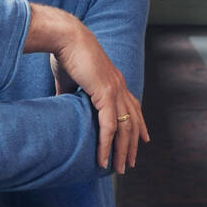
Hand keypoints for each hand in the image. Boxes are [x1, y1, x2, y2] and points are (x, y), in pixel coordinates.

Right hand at [51, 24, 149, 174]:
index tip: (143, 140)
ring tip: (120, 169)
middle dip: (133, 145)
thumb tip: (62, 106)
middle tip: (131, 163)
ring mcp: (115, 90)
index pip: (134, 107)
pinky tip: (104, 159)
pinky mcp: (105, 94)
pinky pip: (109, 126)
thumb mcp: (69, 80)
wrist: (65, 36)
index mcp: (114, 80)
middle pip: (133, 122)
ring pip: (125, 129)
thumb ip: (69, 95)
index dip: (139, 124)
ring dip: (123, 151)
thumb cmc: (65, 53)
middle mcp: (120, 86)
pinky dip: (107, 145)